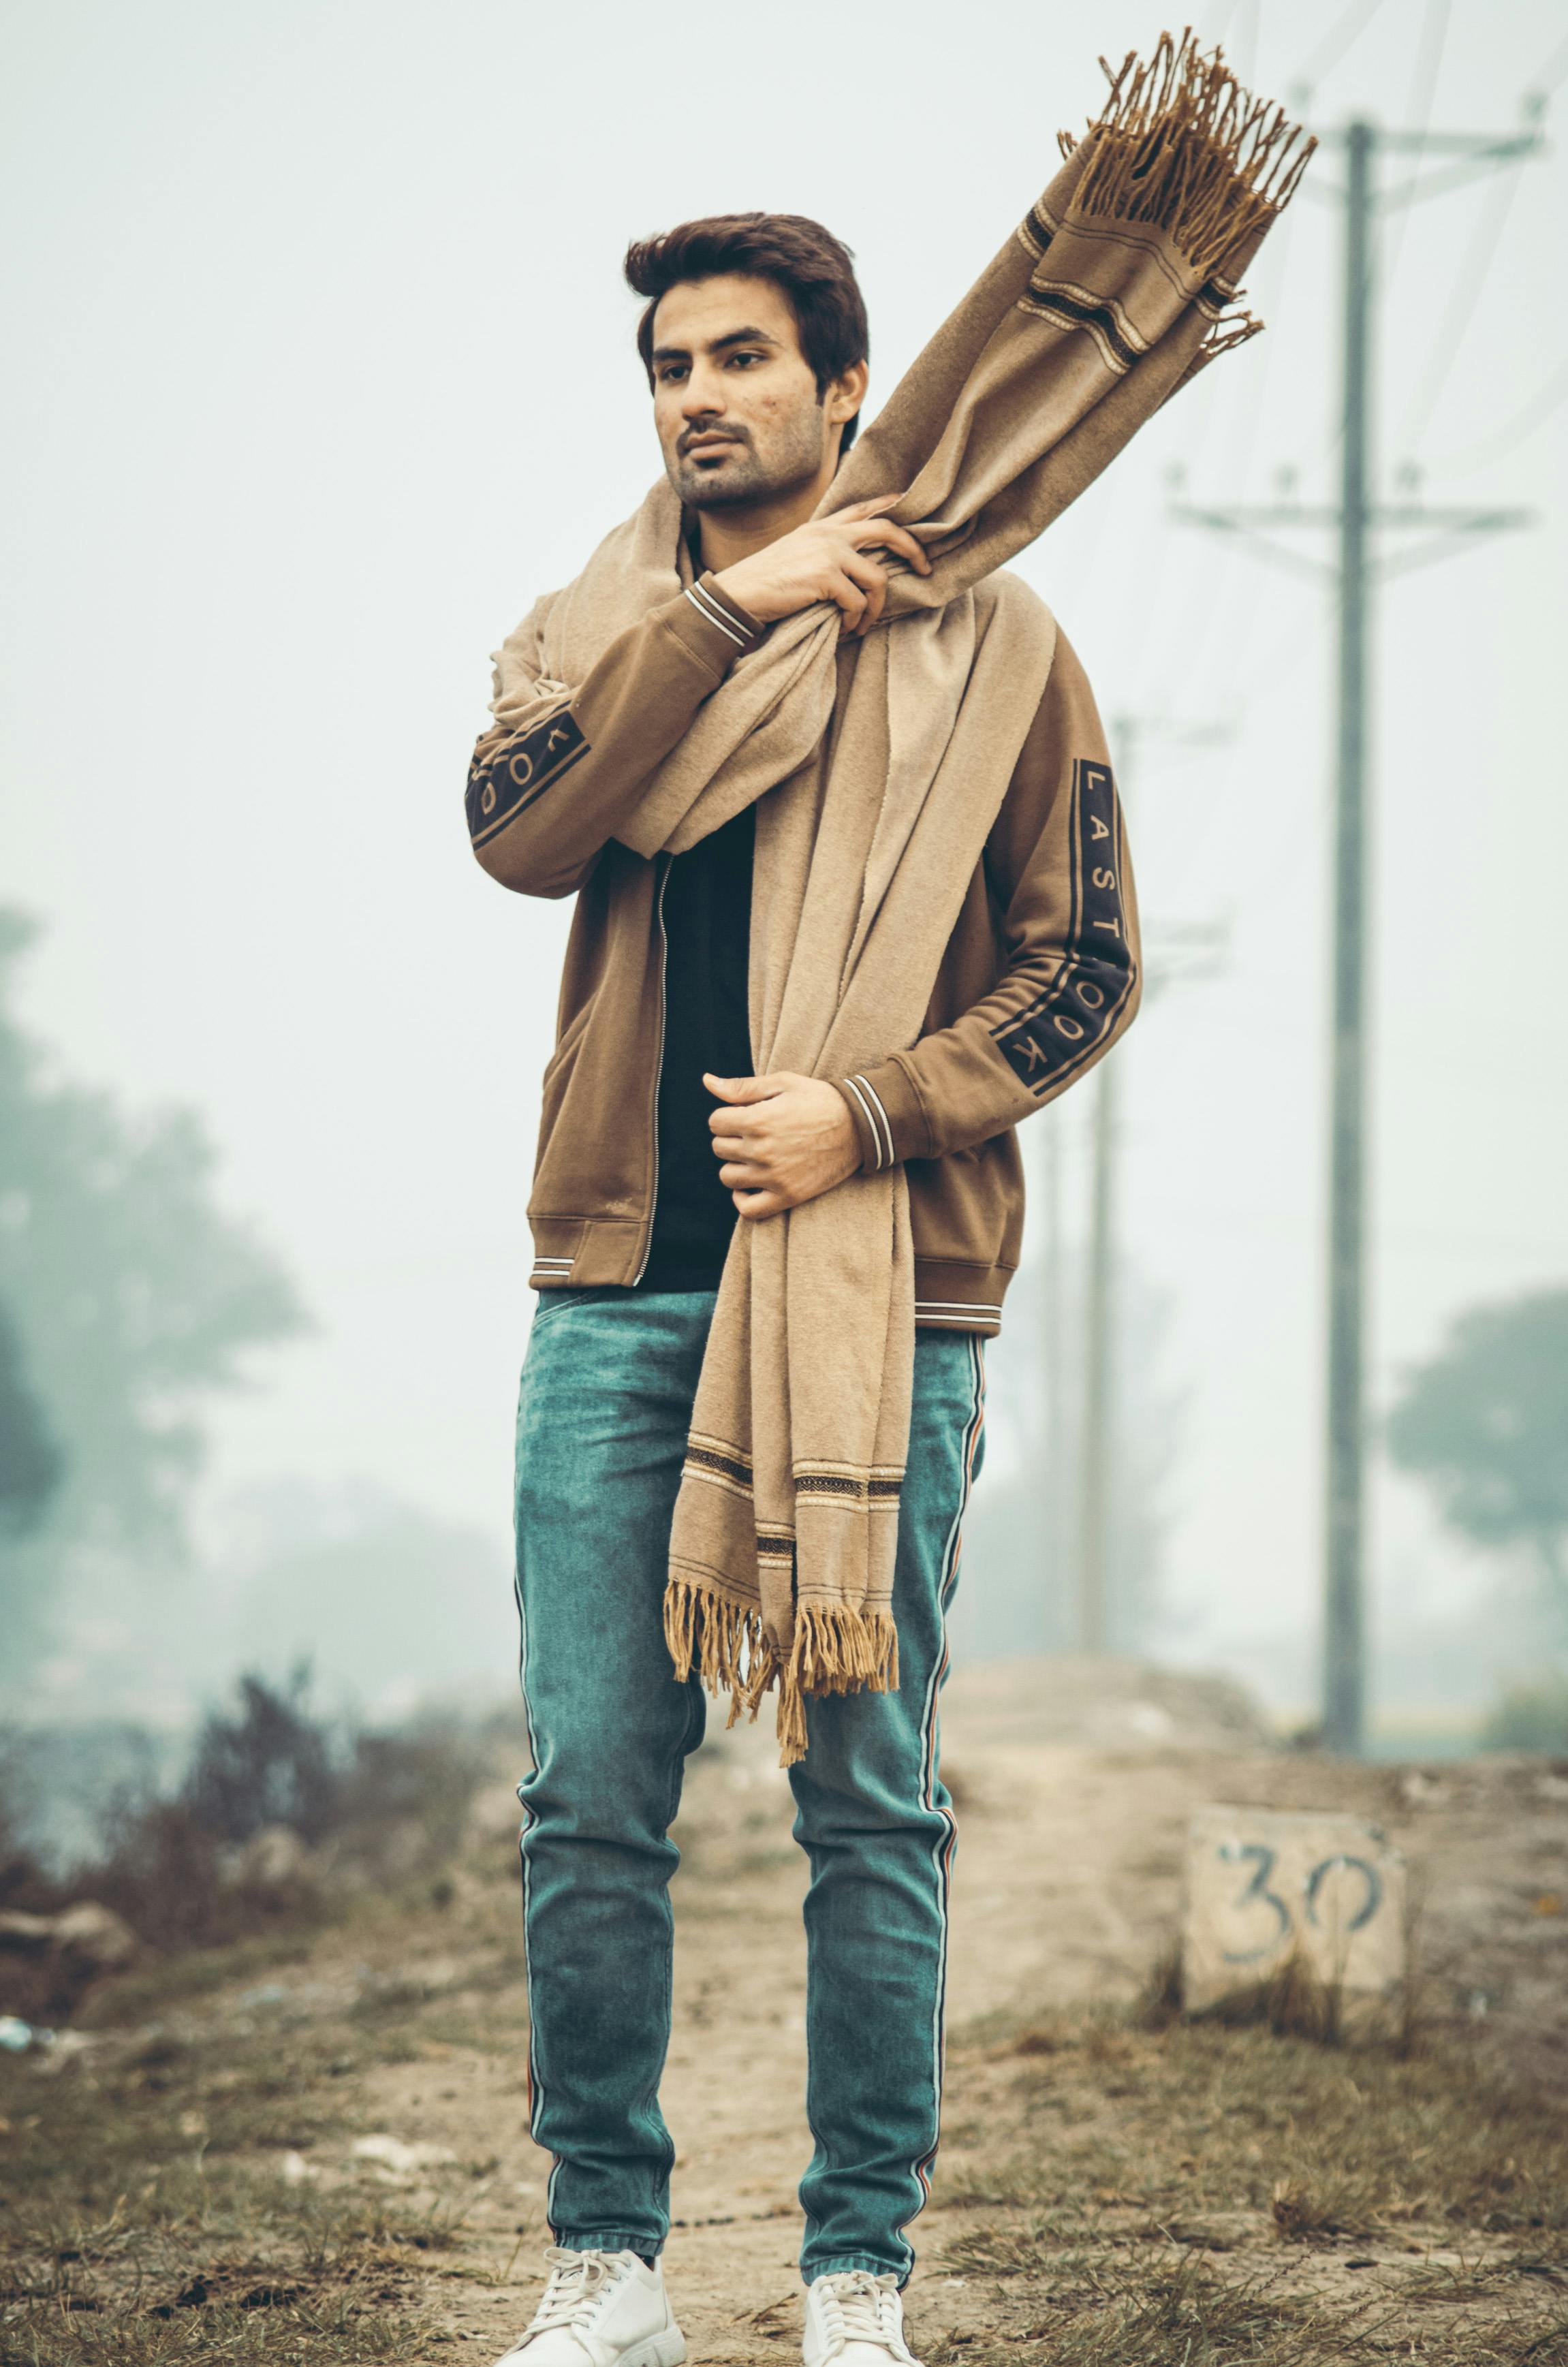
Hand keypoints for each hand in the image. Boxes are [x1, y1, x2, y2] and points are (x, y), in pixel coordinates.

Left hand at [706, 1071, 861, 1218]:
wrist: (860, 1126)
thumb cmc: (820, 1100)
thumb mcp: (783, 1083)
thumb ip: (742, 1087)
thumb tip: (706, 1081)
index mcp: (757, 1120)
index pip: (715, 1122)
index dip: (727, 1116)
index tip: (745, 1115)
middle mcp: (761, 1151)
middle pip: (719, 1148)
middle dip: (731, 1137)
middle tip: (753, 1133)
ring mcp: (773, 1177)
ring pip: (728, 1177)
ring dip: (735, 1165)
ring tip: (754, 1156)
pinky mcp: (788, 1196)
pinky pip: (748, 1209)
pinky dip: (742, 1199)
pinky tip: (750, 1185)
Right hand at [712, 499, 930, 638]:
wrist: (737, 595)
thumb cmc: (765, 583)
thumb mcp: (795, 554)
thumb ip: (822, 551)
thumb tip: (853, 568)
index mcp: (821, 527)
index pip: (863, 508)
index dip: (890, 504)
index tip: (910, 507)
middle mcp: (828, 534)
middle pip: (886, 530)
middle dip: (912, 549)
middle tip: (924, 569)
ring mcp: (828, 553)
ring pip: (877, 578)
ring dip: (875, 607)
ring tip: (862, 624)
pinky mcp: (825, 576)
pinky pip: (857, 603)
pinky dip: (854, 621)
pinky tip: (844, 630)